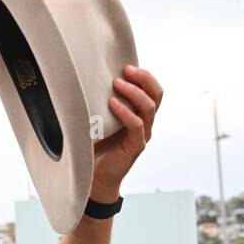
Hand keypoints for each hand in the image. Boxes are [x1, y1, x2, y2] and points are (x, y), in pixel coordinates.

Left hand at [89, 65, 162, 202]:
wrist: (93, 177)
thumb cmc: (94, 146)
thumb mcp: (98, 118)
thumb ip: (100, 102)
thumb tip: (86, 76)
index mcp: (139, 114)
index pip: (152, 89)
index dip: (144, 76)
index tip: (125, 65)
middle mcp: (145, 123)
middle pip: (156, 95)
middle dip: (144, 78)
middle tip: (125, 70)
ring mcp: (142, 135)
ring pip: (149, 107)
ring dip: (133, 92)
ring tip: (116, 84)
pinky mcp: (135, 147)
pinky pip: (136, 125)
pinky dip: (125, 112)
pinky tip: (112, 104)